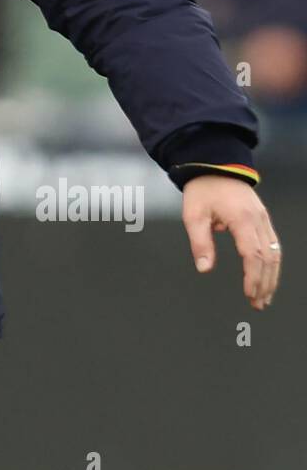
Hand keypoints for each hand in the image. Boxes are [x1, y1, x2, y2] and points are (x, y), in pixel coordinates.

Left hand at [181, 176, 280, 310]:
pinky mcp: (262, 218)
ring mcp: (263, 218)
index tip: (248, 294)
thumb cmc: (203, 188)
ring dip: (272, 276)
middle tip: (258, 303)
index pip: (253, 255)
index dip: (253, 277)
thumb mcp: (194, 214)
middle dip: (265, 283)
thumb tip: (204, 268)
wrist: (215, 165)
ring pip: (275, 252)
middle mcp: (257, 219)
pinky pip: (273, 244)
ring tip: (264, 296)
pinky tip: (268, 275)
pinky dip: (272, 263)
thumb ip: (200, 242)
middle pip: (268, 258)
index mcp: (241, 219)